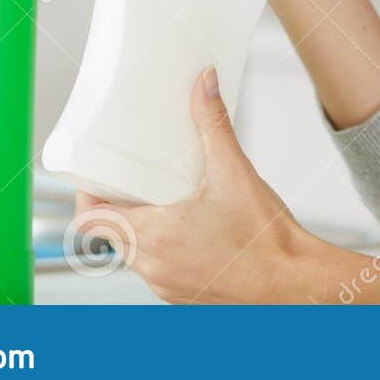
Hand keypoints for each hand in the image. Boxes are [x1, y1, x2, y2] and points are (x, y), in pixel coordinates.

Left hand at [73, 68, 321, 303]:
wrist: (292, 279)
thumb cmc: (264, 238)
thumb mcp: (234, 171)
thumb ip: (213, 124)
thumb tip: (204, 84)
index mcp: (153, 235)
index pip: (90, 219)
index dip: (87, 194)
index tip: (97, 175)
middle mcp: (152, 265)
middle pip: (111, 233)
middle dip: (119, 204)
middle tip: (135, 178)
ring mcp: (166, 284)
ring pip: (133, 253)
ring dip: (140, 227)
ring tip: (164, 200)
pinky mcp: (183, 294)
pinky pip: (157, 269)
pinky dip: (162, 247)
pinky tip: (189, 228)